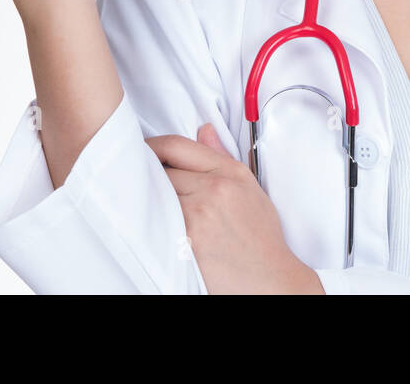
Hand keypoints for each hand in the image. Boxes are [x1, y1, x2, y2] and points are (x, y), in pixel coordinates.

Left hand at [146, 124, 323, 294]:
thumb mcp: (250, 189)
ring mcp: (198, 215)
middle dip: (149, 175)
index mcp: (230, 173)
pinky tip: (151, 225)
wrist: (269, 278)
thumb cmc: (261, 238)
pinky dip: (149, 221)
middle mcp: (214, 189)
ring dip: (147, 198)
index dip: (152, 147)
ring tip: (145, 205)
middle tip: (139, 181)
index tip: (142, 152)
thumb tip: (204, 130)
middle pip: (160, 169)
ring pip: (154, 194)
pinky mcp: (185, 240)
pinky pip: (155, 221)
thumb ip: (223, 158)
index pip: (177, 145)